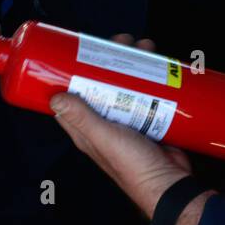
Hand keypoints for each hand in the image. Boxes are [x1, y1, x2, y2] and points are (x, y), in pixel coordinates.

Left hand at [50, 34, 215, 224]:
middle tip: (122, 41)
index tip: (81, 48)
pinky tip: (161, 62)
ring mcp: (129, 120)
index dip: (73, 71)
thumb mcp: (103, 138)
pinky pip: (149, 92)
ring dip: (135, 62)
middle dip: (112, 58)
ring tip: (146, 48)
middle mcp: (106, 122)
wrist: (170, 183)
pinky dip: (154, 76)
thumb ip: (81, 118)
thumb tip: (55, 97)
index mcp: (87, 129)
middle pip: (103, 82)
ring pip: (127, 83)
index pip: (72, 96)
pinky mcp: (150, 119)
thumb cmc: (134, 168)